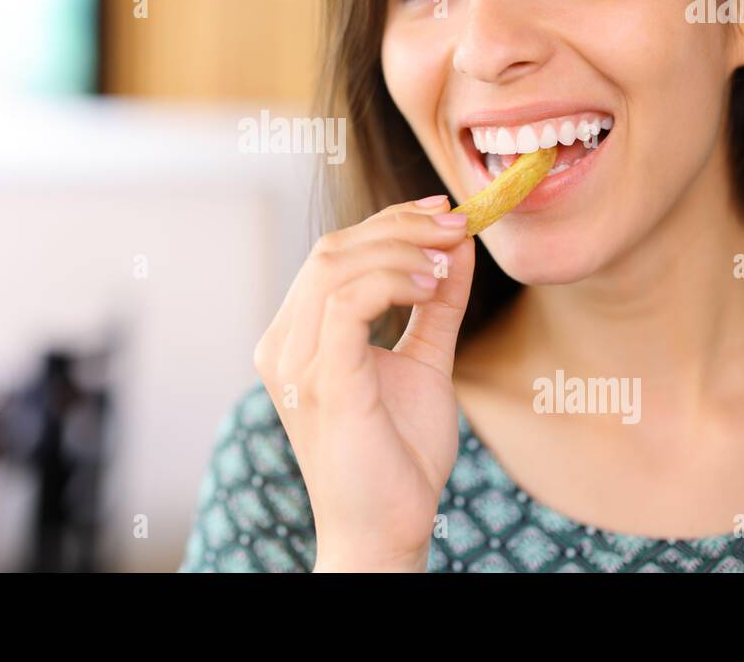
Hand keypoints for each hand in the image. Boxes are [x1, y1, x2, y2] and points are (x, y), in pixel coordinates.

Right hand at [252, 195, 474, 571]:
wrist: (387, 530)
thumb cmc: (398, 455)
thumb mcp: (424, 361)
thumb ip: (436, 306)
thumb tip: (460, 246)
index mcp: (296, 337)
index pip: (333, 255)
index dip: (387, 222)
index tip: (443, 212)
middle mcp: (283, 344)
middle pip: (331, 250)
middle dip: (400, 227)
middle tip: (458, 225)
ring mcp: (296, 362)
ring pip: (335, 266)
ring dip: (402, 249)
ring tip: (450, 259)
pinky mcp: (323, 379)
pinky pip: (346, 302)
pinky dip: (393, 280)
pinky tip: (433, 286)